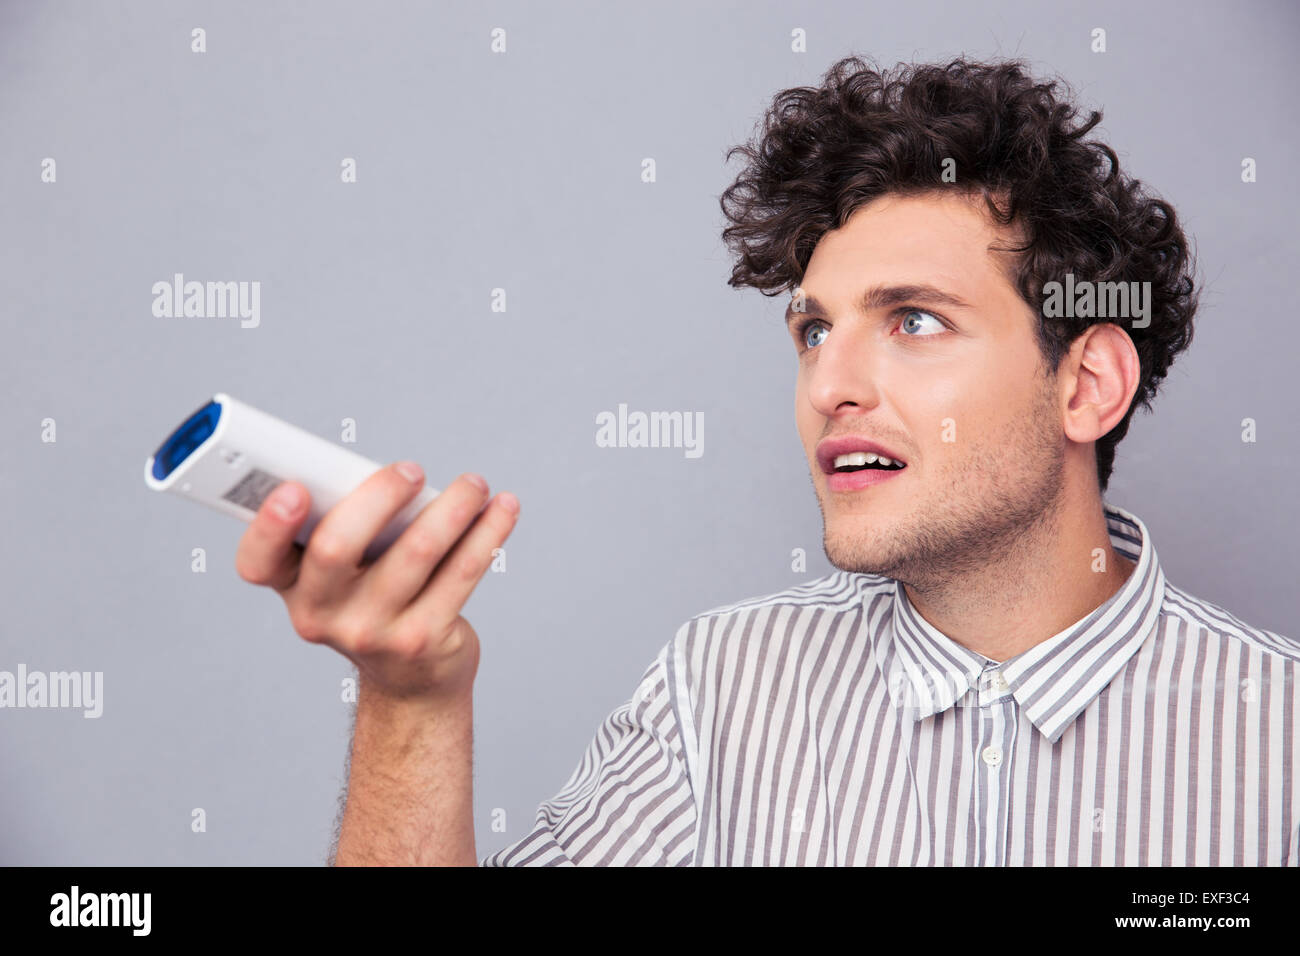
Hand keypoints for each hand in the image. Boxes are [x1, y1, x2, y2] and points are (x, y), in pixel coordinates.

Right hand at [234, 463, 518, 701]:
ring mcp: (373, 632)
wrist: (412, 679)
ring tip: (474, 483)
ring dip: (452, 507)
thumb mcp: (347, 570)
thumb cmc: (375, 599)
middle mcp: (322, 615)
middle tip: (412, 470)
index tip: (295, 487)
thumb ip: (353, 523)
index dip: (268, 526)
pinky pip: (461, 573)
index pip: (258, 562)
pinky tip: (503, 509)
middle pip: (336, 548)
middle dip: (377, 497)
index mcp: (292, 587)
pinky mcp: (423, 639)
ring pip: (414, 553)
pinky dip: (488, 533)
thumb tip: (395, 474)